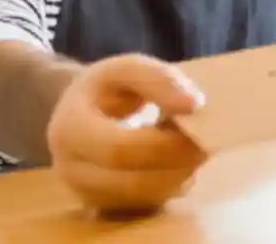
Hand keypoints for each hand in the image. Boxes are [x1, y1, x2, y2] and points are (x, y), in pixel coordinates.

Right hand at [47, 54, 206, 212]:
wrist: (80, 114)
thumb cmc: (105, 88)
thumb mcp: (125, 69)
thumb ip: (158, 79)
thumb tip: (194, 104)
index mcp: (69, 130)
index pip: (119, 149)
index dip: (163, 142)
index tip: (195, 125)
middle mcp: (71, 170)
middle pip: (133, 181)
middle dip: (177, 164)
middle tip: (205, 143)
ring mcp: (88, 194)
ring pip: (144, 198)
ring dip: (178, 175)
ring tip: (191, 147)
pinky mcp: (108, 207)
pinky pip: (148, 205)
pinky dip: (172, 184)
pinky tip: (178, 161)